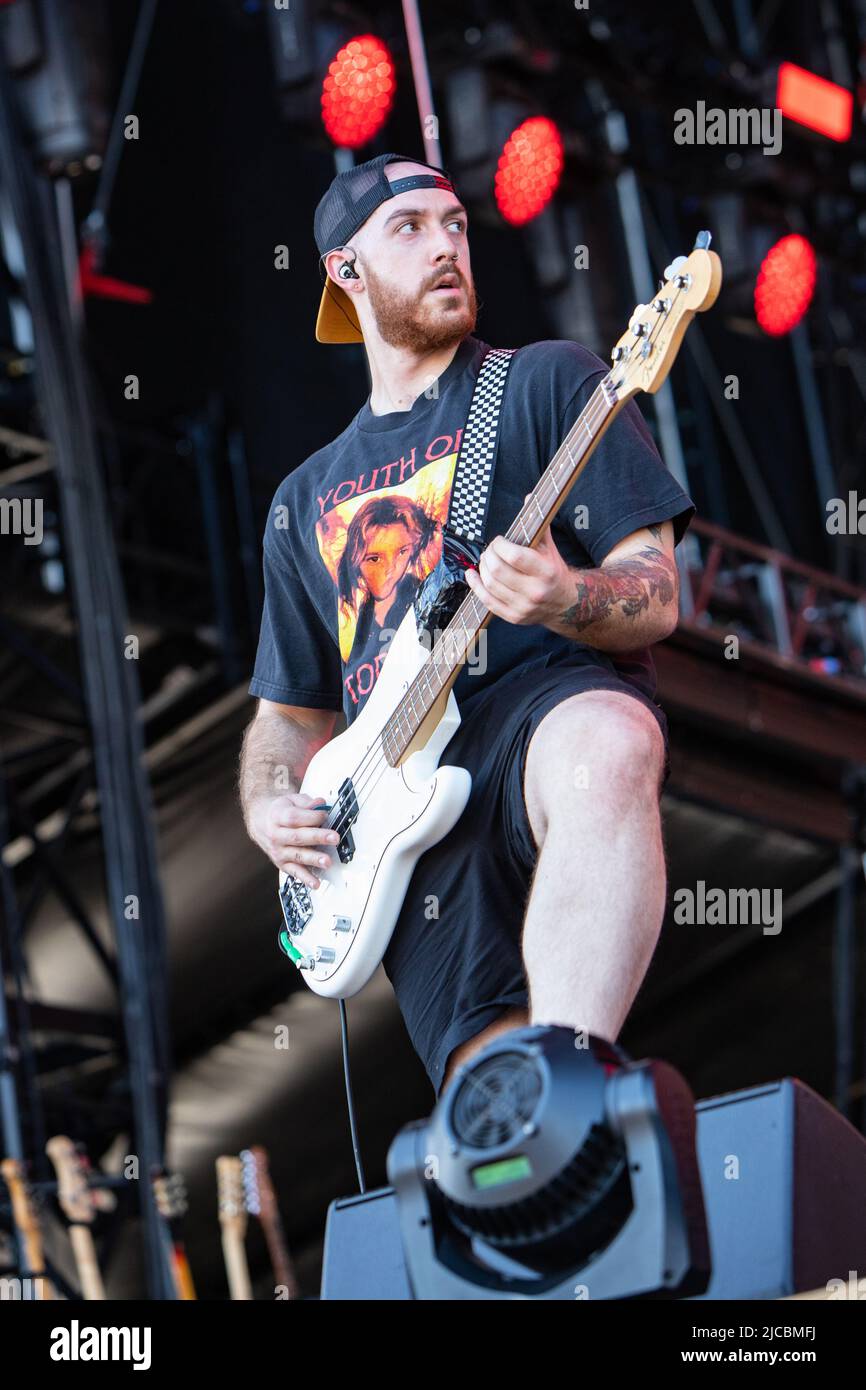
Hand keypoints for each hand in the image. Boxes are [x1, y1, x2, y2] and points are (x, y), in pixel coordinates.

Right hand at [249, 792, 339, 887]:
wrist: (261, 823)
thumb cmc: (280, 812)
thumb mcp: (291, 801)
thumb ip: (307, 803)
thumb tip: (320, 804)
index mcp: (278, 816)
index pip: (295, 818)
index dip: (312, 817)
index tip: (325, 815)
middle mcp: (276, 835)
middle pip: (298, 837)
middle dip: (318, 837)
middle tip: (333, 838)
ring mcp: (279, 851)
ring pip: (297, 855)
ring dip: (313, 859)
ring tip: (327, 861)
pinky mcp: (282, 863)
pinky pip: (295, 872)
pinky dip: (306, 878)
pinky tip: (316, 882)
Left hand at [464, 495, 570, 625]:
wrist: (565, 603)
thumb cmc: (554, 571)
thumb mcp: (550, 548)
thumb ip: (538, 525)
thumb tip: (530, 498)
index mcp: (546, 571)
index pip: (515, 557)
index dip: (500, 546)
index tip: (499, 541)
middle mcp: (535, 591)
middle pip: (499, 571)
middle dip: (488, 556)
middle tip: (490, 550)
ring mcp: (523, 607)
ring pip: (491, 585)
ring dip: (482, 568)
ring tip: (485, 560)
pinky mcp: (514, 617)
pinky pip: (487, 601)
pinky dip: (476, 586)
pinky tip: (472, 575)